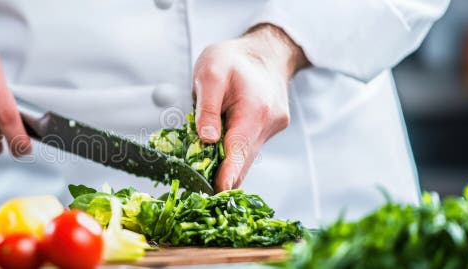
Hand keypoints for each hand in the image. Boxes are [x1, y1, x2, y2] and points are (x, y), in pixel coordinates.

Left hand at [193, 24, 308, 191]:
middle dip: (220, 173)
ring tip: (202, 159)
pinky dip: (232, 151)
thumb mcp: (209, 72)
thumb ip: (207, 107)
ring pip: (245, 157)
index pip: (239, 152)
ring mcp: (273, 129)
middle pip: (243, 161)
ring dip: (225, 161)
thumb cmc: (232, 59)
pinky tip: (218, 144)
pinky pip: (248, 148)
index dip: (225, 176)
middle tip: (195, 182)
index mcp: (255, 110)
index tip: (214, 195)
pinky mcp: (270, 131)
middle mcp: (269, 123)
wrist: (264, 51)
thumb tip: (206, 140)